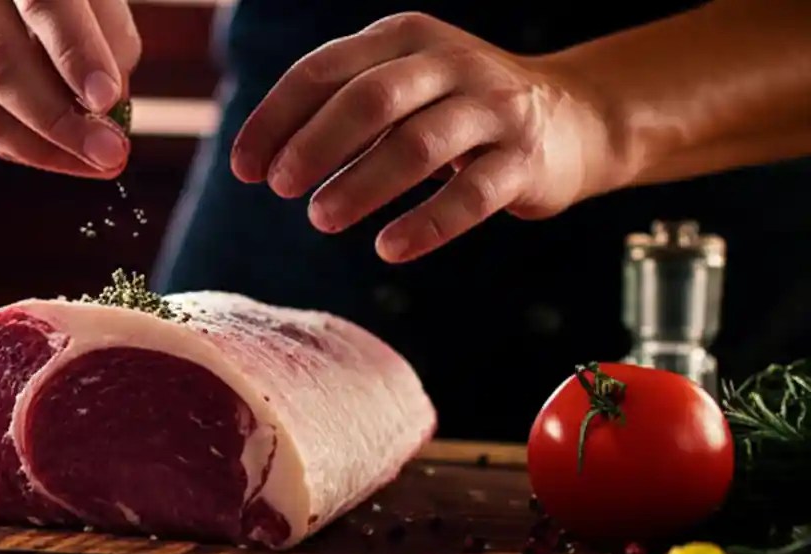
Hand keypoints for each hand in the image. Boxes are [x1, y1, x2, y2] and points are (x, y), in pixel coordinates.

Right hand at [0, 0, 140, 177]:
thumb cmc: (75, 1)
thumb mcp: (104, 5)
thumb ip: (111, 49)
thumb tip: (104, 113)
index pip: (43, 5)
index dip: (75, 56)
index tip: (107, 100)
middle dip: (58, 121)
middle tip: (109, 154)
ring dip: (40, 149)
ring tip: (92, 162)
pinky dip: (20, 148)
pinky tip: (59, 152)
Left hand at [230, 12, 620, 262]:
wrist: (576, 118)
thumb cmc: (461, 110)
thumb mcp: (404, 88)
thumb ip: (343, 108)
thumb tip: (263, 158)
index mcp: (405, 38)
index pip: (324, 69)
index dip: (277, 119)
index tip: (245, 168)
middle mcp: (450, 63)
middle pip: (370, 100)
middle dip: (315, 146)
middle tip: (280, 190)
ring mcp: (493, 109)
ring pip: (418, 145)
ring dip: (361, 185)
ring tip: (320, 220)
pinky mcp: (526, 159)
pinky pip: (471, 195)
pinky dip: (426, 225)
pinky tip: (389, 248)